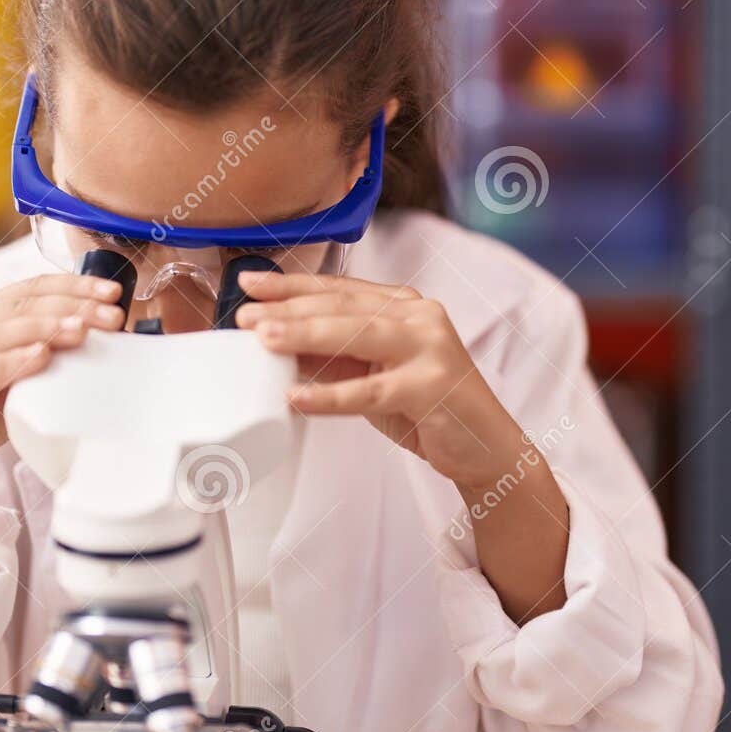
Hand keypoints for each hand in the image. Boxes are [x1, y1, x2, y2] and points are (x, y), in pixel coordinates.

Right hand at [0, 273, 126, 494]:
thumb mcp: (20, 380)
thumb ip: (50, 357)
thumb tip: (105, 341)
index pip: (31, 288)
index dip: (74, 286)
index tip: (114, 292)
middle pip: (20, 305)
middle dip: (71, 307)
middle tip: (111, 316)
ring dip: (43, 329)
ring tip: (81, 331)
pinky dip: (7, 363)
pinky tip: (39, 358)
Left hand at [235, 272, 529, 488]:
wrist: (484, 447)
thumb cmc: (426, 407)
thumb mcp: (375, 373)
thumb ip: (335, 356)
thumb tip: (276, 345)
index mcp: (404, 305)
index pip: (339, 289)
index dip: (292, 285)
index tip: (250, 285)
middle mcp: (419, 317)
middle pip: (343, 307)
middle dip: (289, 309)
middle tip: (246, 316)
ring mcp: (430, 348)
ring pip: (357, 336)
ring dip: (306, 336)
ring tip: (263, 340)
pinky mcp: (433, 386)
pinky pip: (371, 391)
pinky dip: (330, 396)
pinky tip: (297, 399)